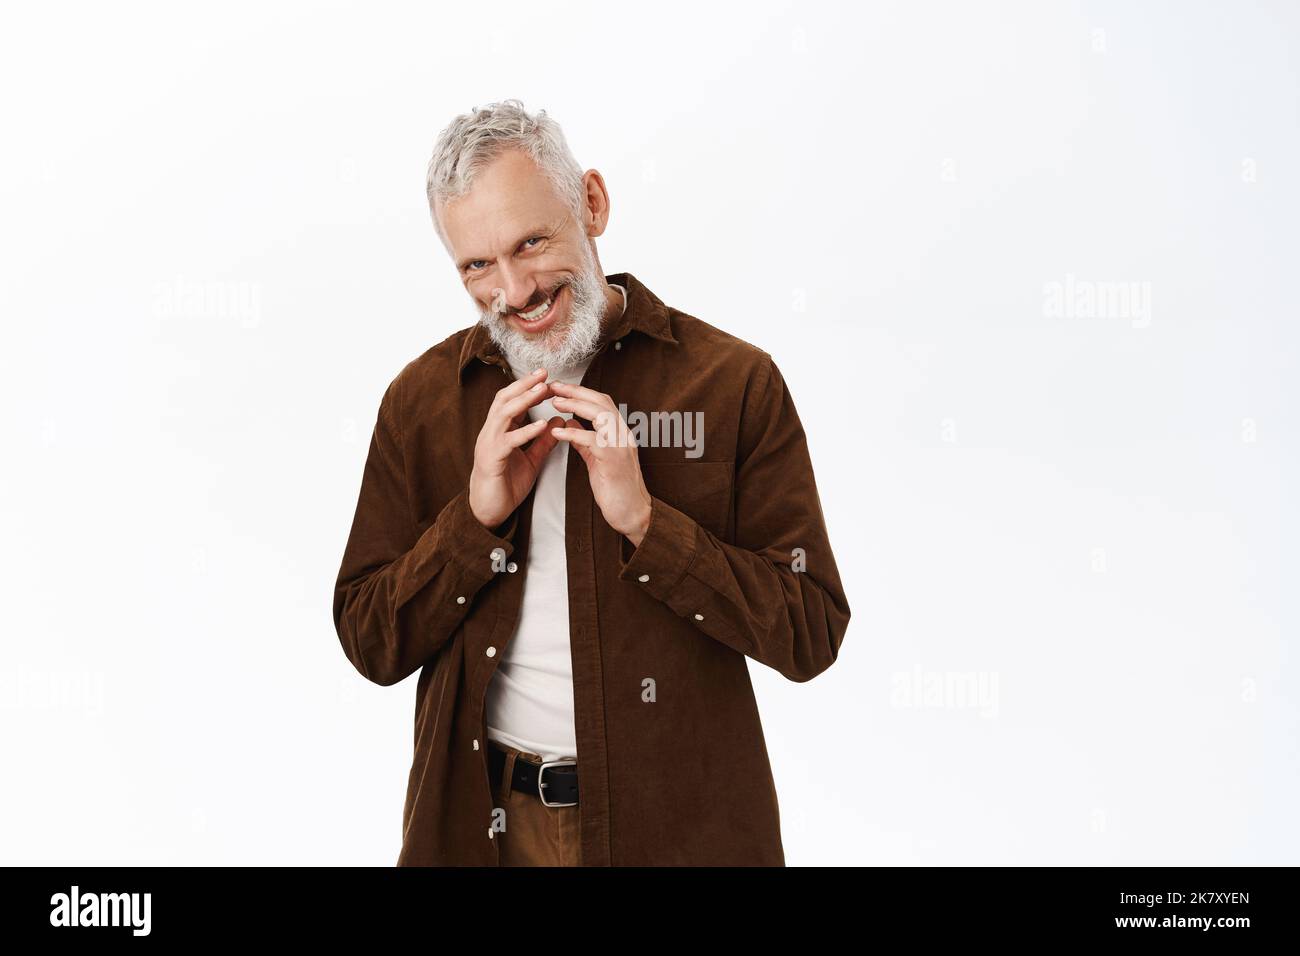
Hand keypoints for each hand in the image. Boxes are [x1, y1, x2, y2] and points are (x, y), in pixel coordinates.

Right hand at [469, 368, 566, 528]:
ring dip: (524, 400)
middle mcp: (490, 432)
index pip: (512, 400)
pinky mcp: (492, 460)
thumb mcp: (530, 460)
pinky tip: (541, 425)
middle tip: (544, 373)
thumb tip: (557, 422)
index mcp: (499, 430)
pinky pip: (508, 441)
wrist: (489, 511)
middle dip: (524, 384)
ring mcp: (488, 444)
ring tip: (542, 390)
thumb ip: (543, 442)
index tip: (547, 377)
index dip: (528, 387)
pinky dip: (525, 431)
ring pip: (503, 414)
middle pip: (505, 399)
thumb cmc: (506, 484)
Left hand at [547, 381, 652, 546]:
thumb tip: (570, 423)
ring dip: (576, 405)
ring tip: (555, 403)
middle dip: (576, 391)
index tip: (560, 388)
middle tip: (553, 387)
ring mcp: (621, 446)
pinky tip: (557, 432)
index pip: (602, 402)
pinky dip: (574, 433)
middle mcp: (623, 434)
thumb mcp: (597, 459)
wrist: (632, 513)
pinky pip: (593, 440)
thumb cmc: (615, 489)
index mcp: (620, 432)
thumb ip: (585, 441)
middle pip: (601, 402)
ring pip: (600, 415)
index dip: (581, 391)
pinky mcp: (614, 461)